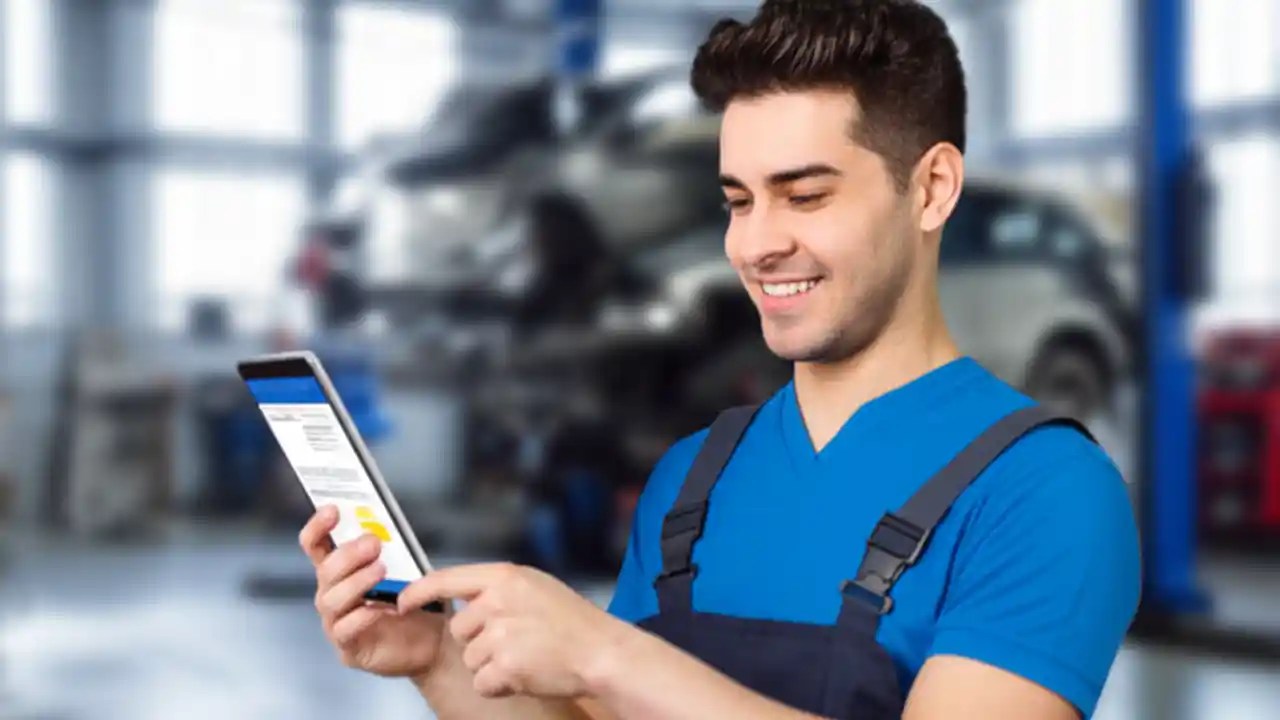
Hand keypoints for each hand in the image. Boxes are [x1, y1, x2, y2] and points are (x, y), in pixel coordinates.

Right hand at [300, 505, 447, 679]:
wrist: (436, 641)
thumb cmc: (417, 601)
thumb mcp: (408, 568)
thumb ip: (394, 549)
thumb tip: (386, 527)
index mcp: (342, 572)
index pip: (316, 546)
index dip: (318, 527)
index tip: (333, 510)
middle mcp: (333, 595)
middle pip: (325, 571)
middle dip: (347, 554)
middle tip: (373, 543)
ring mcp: (337, 622)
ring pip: (331, 600)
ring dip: (355, 582)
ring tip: (381, 570)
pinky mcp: (349, 648)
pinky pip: (344, 631)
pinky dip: (360, 617)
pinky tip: (378, 609)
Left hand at [396, 563, 628, 699]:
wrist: (601, 652)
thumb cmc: (574, 622)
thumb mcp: (535, 586)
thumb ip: (499, 588)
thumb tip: (467, 597)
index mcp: (505, 577)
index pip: (446, 579)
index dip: (419, 592)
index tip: (404, 603)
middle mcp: (498, 601)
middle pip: (459, 628)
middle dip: (478, 641)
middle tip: (515, 641)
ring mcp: (501, 633)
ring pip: (470, 658)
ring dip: (492, 664)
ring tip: (526, 656)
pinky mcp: (505, 665)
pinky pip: (482, 682)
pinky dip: (500, 685)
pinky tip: (525, 673)